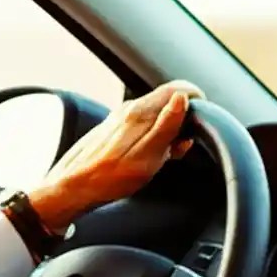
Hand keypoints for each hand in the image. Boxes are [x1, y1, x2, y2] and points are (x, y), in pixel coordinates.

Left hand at [26, 80, 204, 229]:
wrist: (72, 187)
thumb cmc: (110, 177)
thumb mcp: (148, 156)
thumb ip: (167, 126)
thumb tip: (183, 100)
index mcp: (139, 112)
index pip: (177, 89)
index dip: (196, 99)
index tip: (204, 117)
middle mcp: (128, 109)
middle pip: (167, 101)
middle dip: (183, 118)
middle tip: (184, 145)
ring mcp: (119, 118)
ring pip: (155, 113)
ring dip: (169, 129)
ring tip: (169, 154)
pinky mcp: (113, 130)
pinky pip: (142, 124)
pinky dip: (154, 136)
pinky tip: (152, 156)